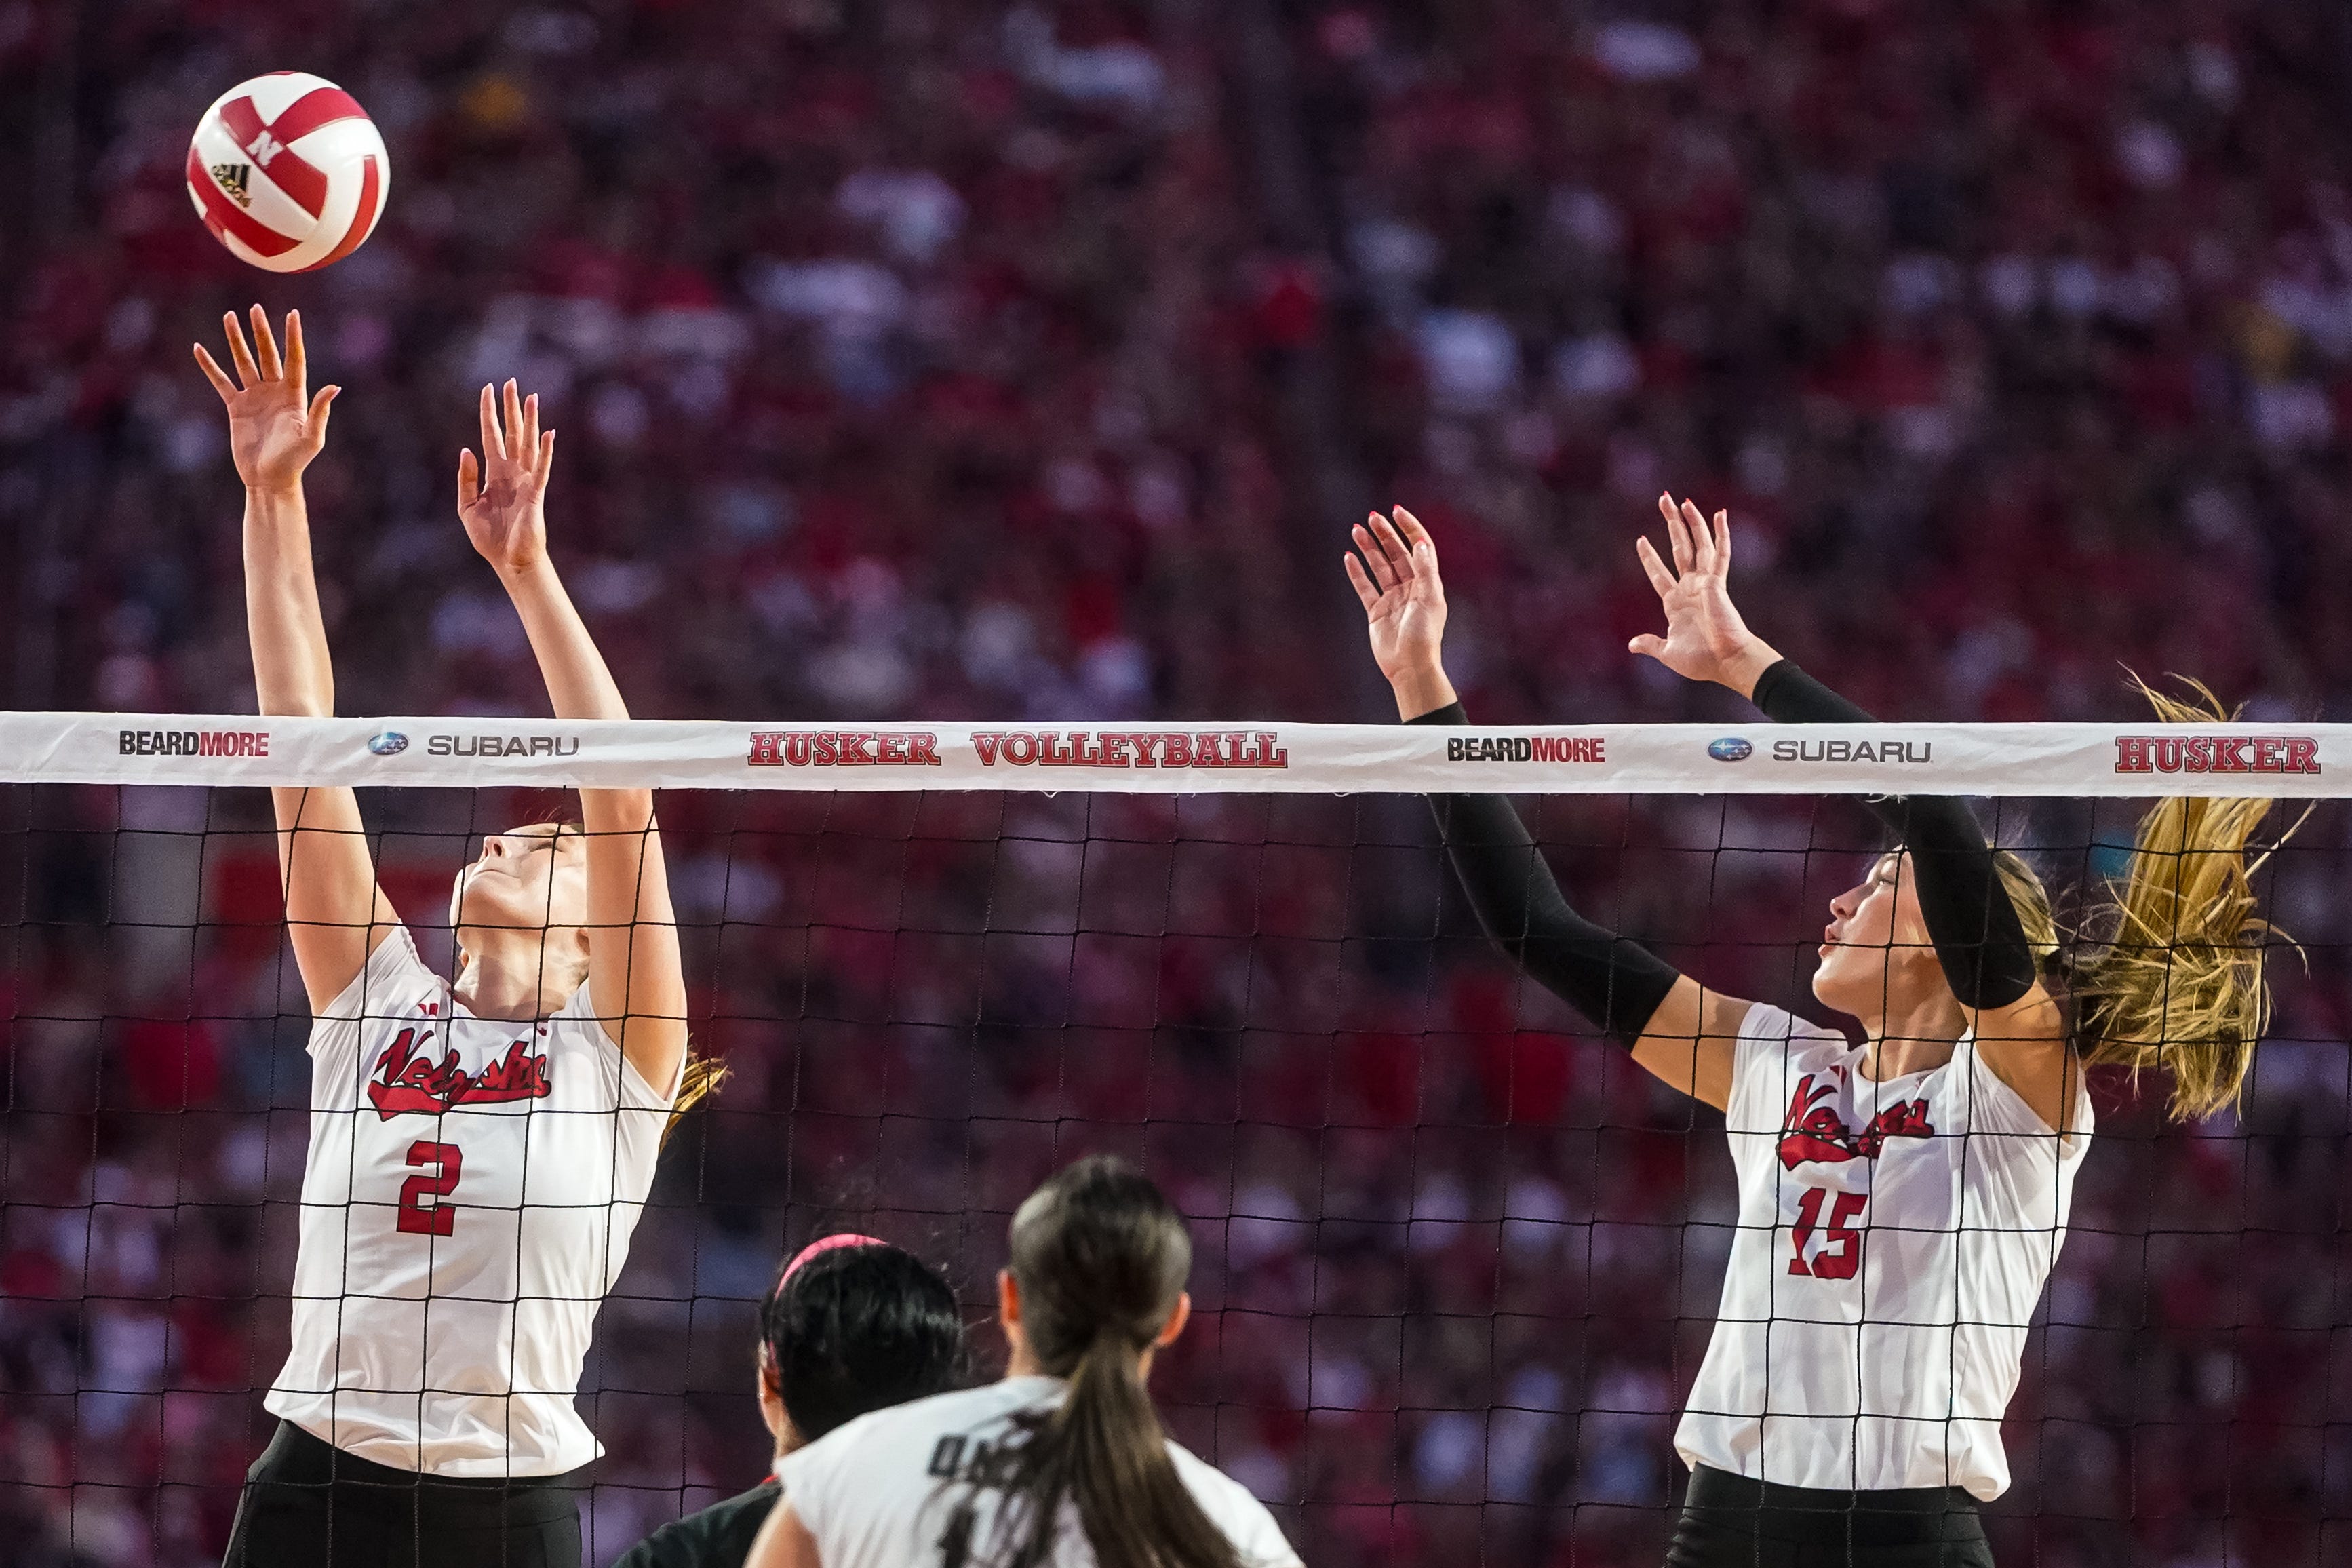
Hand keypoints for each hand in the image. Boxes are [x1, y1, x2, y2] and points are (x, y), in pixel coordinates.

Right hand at [194, 307, 338, 492]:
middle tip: (255, 308)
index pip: (295, 359)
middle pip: (267, 355)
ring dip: (236, 340)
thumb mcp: (312, 438)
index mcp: (294, 395)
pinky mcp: (236, 407)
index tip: (292, 314)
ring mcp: (254, 397)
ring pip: (243, 362)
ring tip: (229, 316)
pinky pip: (221, 382)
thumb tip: (334, 387)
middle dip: (261, 332)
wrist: (270, 479)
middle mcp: (275, 391)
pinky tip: (199, 349)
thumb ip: (320, 411)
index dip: (293, 337)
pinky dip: (210, 366)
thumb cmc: (295, 462)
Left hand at [457, 380, 555, 579]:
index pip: (491, 435)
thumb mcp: (466, 507)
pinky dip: (546, 451)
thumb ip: (465, 478)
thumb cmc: (489, 538)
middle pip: (512, 432)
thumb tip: (466, 449)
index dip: (489, 413)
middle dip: (510, 408)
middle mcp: (512, 472)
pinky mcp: (536, 494)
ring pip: (529, 444)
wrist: (509, 561)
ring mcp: (526, 481)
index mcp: (494, 474)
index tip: (488, 389)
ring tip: (531, 397)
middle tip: (511, 382)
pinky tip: (548, 433)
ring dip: (530, 421)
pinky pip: (541, 468)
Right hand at [1344, 506, 1455, 718]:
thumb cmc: (1424, 635)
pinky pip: (1364, 587)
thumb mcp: (1429, 599)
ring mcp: (1392, 599)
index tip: (1396, 511)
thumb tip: (1420, 543)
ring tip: (1356, 530)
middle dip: (1385, 534)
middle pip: (1396, 553)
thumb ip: (1426, 570)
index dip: (1409, 528)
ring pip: (1379, 567)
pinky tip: (1348, 557)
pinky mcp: (1376, 612)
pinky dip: (1356, 572)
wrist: (1409, 667)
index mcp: (1427, 582)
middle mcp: (1410, 587)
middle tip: (1372, 517)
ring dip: (1369, 548)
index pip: (1419, 547)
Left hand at [1628, 493, 1780, 696]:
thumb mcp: (1668, 652)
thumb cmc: (1701, 661)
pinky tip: (1719, 514)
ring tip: (1682, 500)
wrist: (1726, 661)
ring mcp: (1704, 583)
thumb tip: (1632, 645)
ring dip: (1691, 522)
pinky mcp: (1717, 582)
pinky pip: (1720, 553)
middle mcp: (1690, 588)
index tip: (1641, 539)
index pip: (1659, 574)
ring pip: (1698, 544)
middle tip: (1664, 500)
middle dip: (1672, 524)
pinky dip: (1721, 533)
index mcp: (1676, 603)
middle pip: (1680, 548)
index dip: (1650, 558)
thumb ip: (1651, 644)